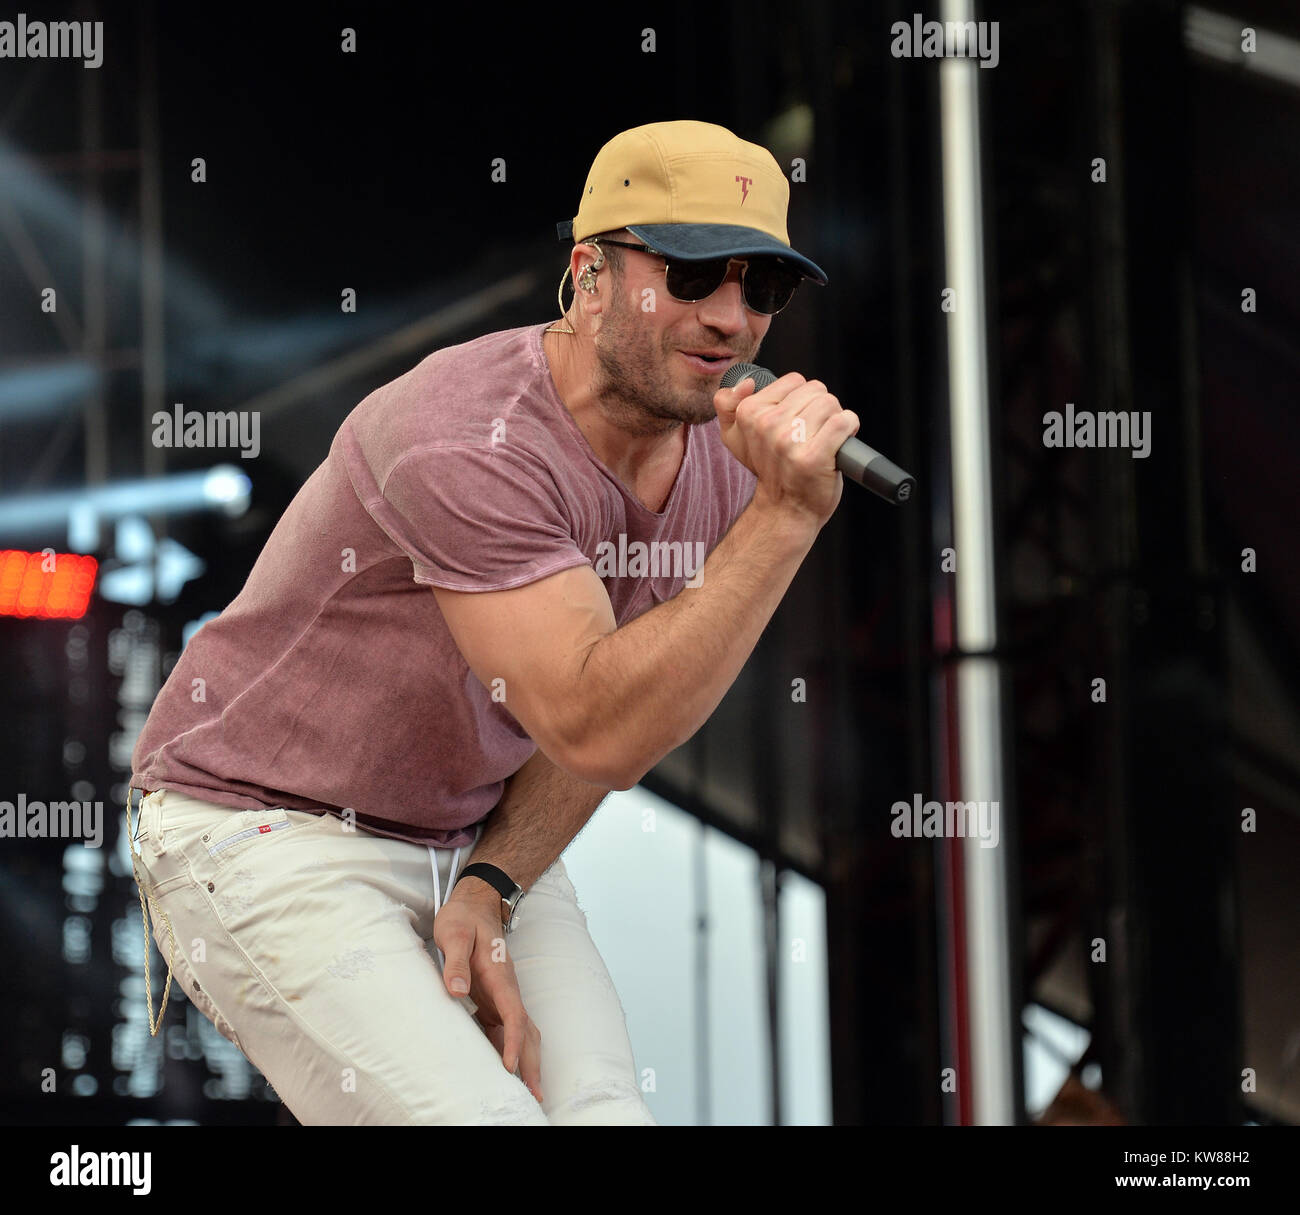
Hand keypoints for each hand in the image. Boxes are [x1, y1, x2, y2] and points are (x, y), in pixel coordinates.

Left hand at [432, 884, 543, 1104]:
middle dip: (532, 1063)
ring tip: (529, 1091)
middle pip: (527, 1031)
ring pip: (522, 1032)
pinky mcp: (494, 998)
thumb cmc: (463, 918)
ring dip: (528, 1060)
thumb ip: (455, 961)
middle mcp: (507, 989)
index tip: (509, 1068)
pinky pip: (507, 1029)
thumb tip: (456, 990)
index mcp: (500, 976)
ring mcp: (502, 995)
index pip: (514, 1015)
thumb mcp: (453, 934)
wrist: (475, 902)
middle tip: (535, 1096)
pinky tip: (506, 1071)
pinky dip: (512, 1050)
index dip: (513, 1042)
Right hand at [714, 371, 859, 526]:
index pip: (794, 381)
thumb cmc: (768, 468)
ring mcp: (790, 442)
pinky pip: (843, 422)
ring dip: (834, 420)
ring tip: (822, 440)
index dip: (801, 399)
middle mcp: (767, 426)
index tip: (795, 420)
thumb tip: (746, 383)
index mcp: (749, 413)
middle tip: (810, 433)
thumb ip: (727, 404)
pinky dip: (849, 429)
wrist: (784, 509)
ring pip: (831, 403)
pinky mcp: (814, 457)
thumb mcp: (734, 436)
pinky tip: (838, 444)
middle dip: (819, 409)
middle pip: (816, 390)